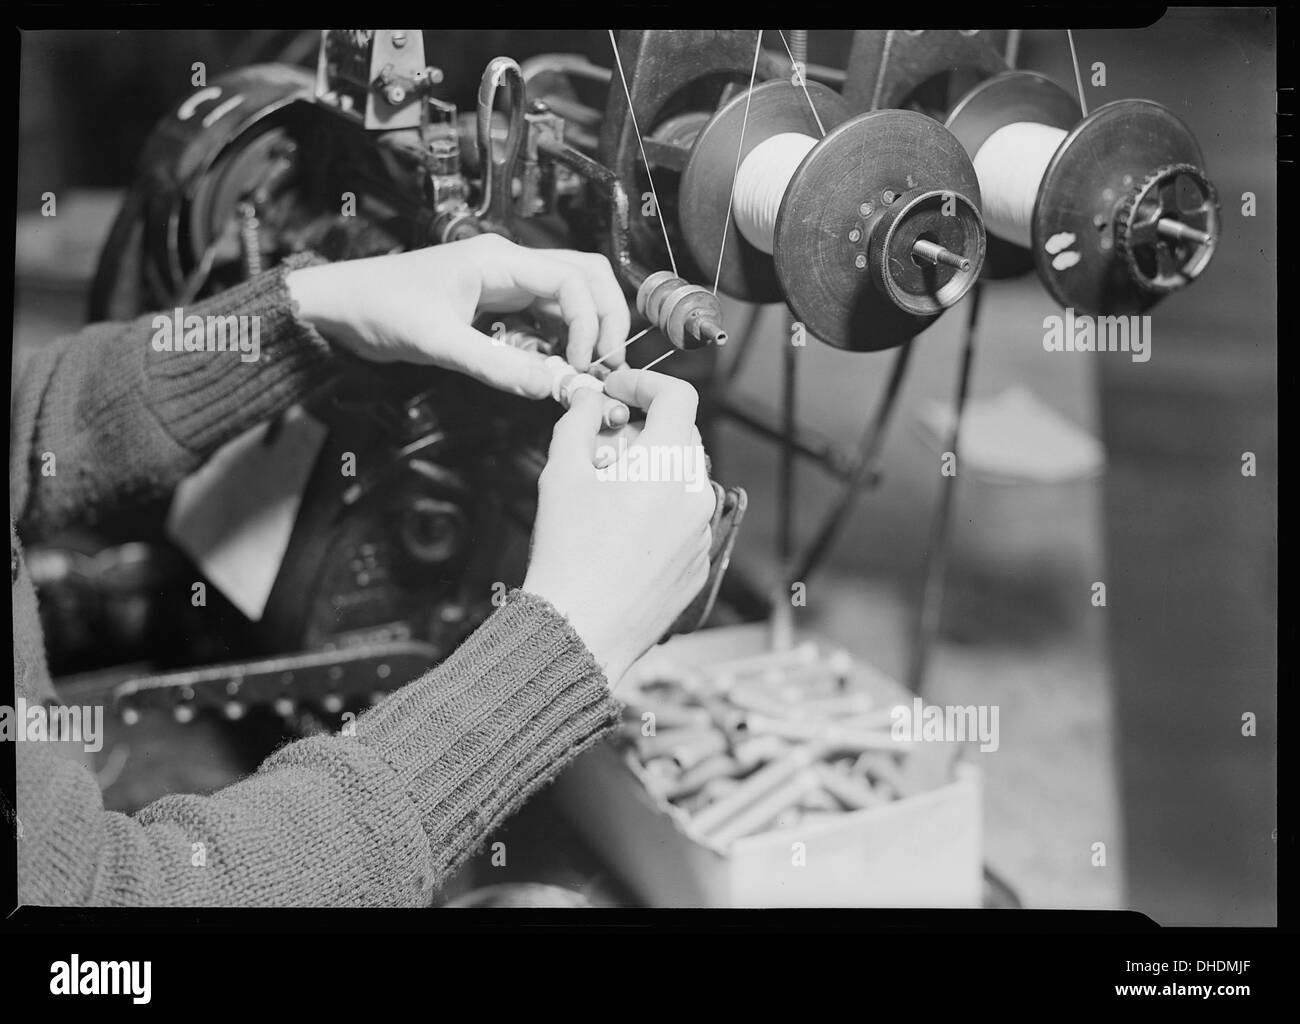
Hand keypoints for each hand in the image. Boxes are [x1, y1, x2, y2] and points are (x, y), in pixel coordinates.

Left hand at [285, 234, 629, 421]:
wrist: (341, 306)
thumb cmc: (380, 309)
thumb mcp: (438, 342)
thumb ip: (497, 365)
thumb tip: (552, 388)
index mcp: (499, 260)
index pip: (572, 280)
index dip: (591, 322)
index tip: (584, 364)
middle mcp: (510, 265)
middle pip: (585, 278)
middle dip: (607, 318)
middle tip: (608, 365)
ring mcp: (506, 283)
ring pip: (570, 296)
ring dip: (589, 329)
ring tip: (589, 370)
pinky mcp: (497, 304)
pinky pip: (546, 316)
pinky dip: (563, 339)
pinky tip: (559, 367)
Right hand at [522, 368, 716, 685]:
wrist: (580, 630)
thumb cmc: (567, 554)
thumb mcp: (561, 473)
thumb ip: (578, 422)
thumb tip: (589, 400)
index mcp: (668, 464)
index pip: (678, 396)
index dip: (644, 383)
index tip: (616, 392)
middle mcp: (696, 495)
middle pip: (681, 436)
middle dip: (643, 428)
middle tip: (600, 441)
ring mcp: (703, 533)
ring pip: (682, 480)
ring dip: (651, 471)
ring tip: (607, 494)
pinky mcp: (699, 565)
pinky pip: (685, 521)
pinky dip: (658, 512)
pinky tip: (620, 533)